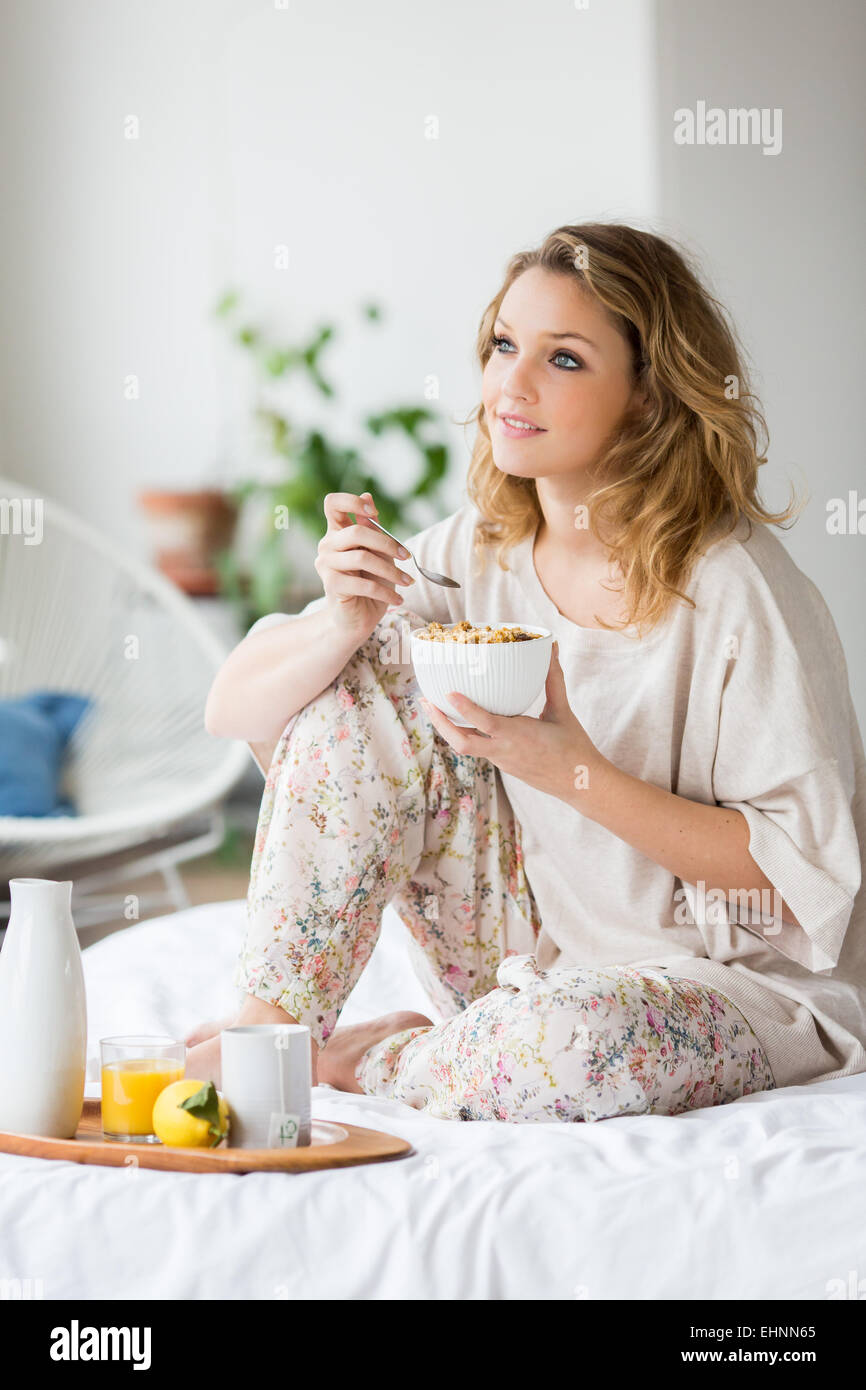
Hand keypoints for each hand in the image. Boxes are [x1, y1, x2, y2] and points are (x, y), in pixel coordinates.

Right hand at [316, 491, 415, 640]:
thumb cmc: (370, 583)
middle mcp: (327, 545)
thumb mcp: (378, 553)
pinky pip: (363, 583)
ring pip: (362, 558)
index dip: (352, 501)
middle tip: (406, 556)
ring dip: (391, 571)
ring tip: (407, 582)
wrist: (358, 619)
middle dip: (386, 543)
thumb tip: (368, 496)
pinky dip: (385, 592)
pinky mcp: (331, 585)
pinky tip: (398, 599)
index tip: (374, 512)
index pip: (333, 503)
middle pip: (355, 531)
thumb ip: (372, 529)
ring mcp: (326, 565)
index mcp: (337, 532)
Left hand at [420, 641, 600, 806]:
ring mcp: (501, 761)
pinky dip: (466, 733)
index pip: (486, 723)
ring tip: (435, 707)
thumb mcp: (562, 710)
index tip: (447, 692)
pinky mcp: (502, 765)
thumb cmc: (574, 746)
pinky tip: (461, 720)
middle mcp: (505, 751)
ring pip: (466, 747)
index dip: (464, 709)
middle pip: (462, 743)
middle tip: (425, 701)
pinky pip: (478, 748)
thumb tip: (550, 649)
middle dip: (440, 723)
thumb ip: (553, 679)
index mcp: (520, 736)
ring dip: (448, 728)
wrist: (580, 783)